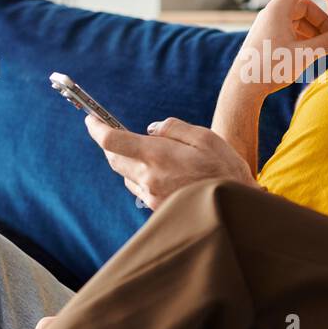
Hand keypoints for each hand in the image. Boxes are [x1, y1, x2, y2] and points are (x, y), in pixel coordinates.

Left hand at [87, 114, 254, 209]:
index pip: (113, 141)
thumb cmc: (225, 169)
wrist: (237, 209)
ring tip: (146, 154)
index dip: (96, 127)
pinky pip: (140, 190)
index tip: (90, 119)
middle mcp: (149, 178)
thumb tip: (152, 129)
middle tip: (112, 132)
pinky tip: (162, 174)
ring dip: (128, 162)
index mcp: (158, 156)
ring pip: (127, 176)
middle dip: (109, 144)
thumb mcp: (206, 137)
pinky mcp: (157, 209)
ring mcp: (152, 196)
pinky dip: (142, 178)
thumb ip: (175, 128)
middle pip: (114, 159)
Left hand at [232, 0, 327, 95]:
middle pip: (304, 6)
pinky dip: (304, 38)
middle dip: (322, 21)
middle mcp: (272, 14)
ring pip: (299, 20)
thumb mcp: (304, 55)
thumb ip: (327, 43)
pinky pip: (291, 31)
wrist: (244, 87)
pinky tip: (313, 53)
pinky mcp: (268, 38)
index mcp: (278, 9)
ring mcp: (269, 26)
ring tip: (327, 49)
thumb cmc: (270, 69)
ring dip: (315, 31)